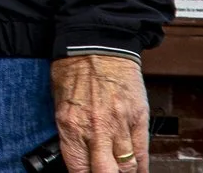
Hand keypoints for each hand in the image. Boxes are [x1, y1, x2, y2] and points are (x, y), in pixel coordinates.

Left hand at [51, 52, 148, 172]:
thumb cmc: (73, 69)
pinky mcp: (139, 118)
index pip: (79, 170)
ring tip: (119, 171)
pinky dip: (140, 165)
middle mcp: (96, 128)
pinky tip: (136, 170)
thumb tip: (77, 156)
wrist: (96, 42)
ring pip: (128, 167)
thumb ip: (70, 132)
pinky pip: (142, 152)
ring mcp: (120, 124)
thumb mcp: (59, 102)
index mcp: (71, 124)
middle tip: (105, 172)